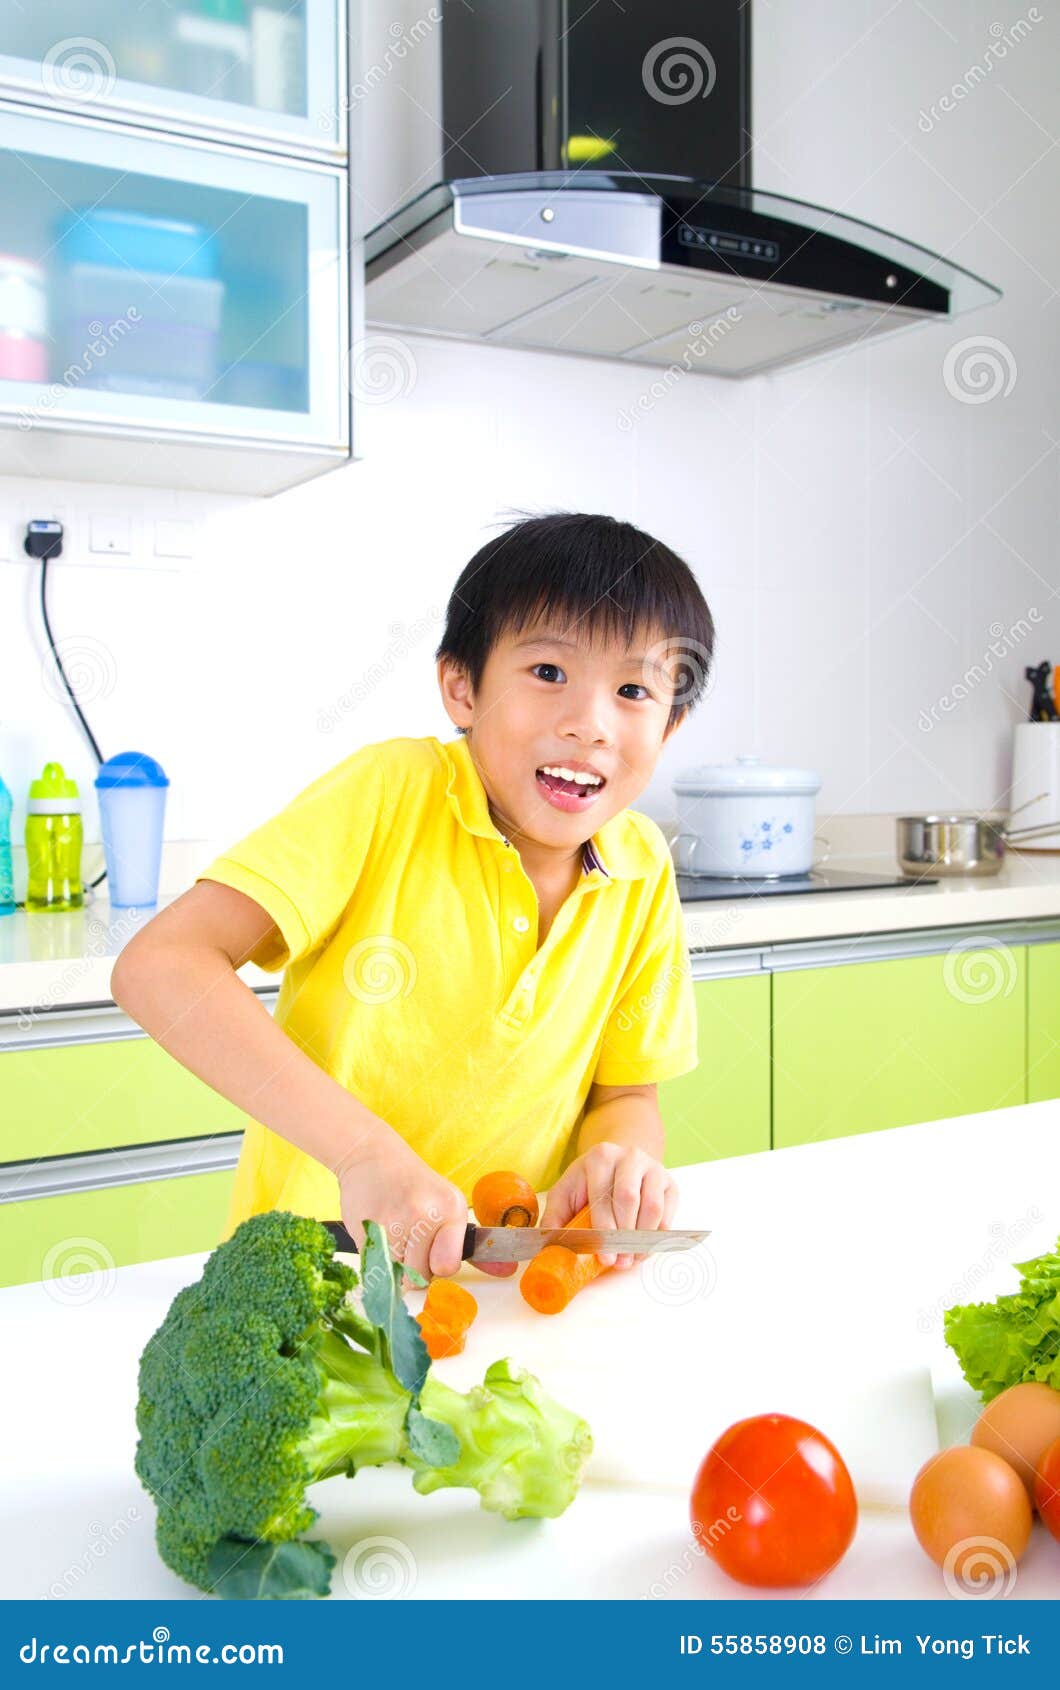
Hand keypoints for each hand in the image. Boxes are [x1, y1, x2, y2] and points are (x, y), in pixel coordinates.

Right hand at [335, 1127, 468, 1281]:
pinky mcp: (366, 1228)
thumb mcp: (444, 1200)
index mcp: (450, 1209)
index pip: (447, 1266)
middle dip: (412, 1267)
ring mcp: (393, 1222)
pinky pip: (372, 1263)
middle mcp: (423, 1215)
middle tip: (408, 1241)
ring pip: (394, 1274)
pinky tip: (379, 1229)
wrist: (372, 1156)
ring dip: (392, 1261)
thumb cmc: (412, 1183)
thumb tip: (441, 1274)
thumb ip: (450, 1239)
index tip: (433, 1258)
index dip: (437, 1266)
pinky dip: (374, 1254)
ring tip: (393, 1232)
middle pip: (418, 1277)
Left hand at [539, 1141, 677, 1269]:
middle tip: (619, 1261)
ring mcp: (653, 1168)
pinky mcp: (670, 1183)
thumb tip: (547, 1246)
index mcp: (600, 1157)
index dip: (604, 1230)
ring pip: (652, 1207)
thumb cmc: (591, 1182)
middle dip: (623, 1236)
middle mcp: (629, 1157)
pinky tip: (644, 1248)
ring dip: (642, 1239)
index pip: (603, 1195)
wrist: (621, 1162)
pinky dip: (657, 1236)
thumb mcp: (567, 1191)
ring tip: (631, 1258)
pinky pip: (668, 1213)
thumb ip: (555, 1216)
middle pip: (629, 1199)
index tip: (605, 1257)